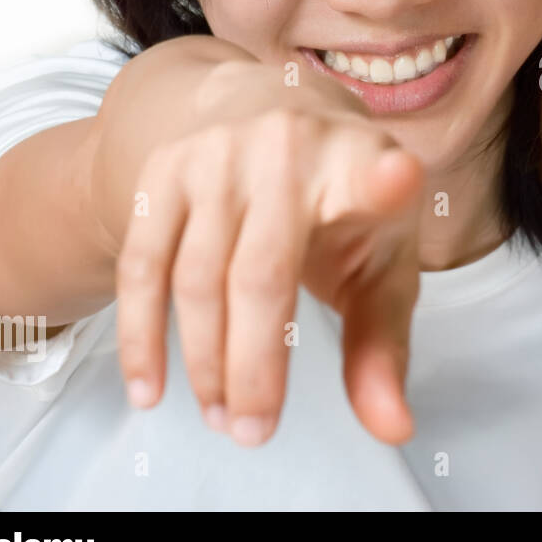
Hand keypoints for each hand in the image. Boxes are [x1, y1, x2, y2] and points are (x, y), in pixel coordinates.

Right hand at [113, 75, 423, 447]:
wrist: (261, 109)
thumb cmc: (343, 203)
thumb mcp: (379, 260)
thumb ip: (384, 345)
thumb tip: (393, 429)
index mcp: (362, 162)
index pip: (375, 174)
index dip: (385, 182)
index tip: (398, 178)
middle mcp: (289, 146)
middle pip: (262, 275)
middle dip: (255, 367)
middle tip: (253, 433)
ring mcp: (218, 154)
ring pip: (197, 279)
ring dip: (203, 363)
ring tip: (221, 418)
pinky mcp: (163, 171)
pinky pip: (142, 267)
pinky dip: (142, 336)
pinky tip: (151, 388)